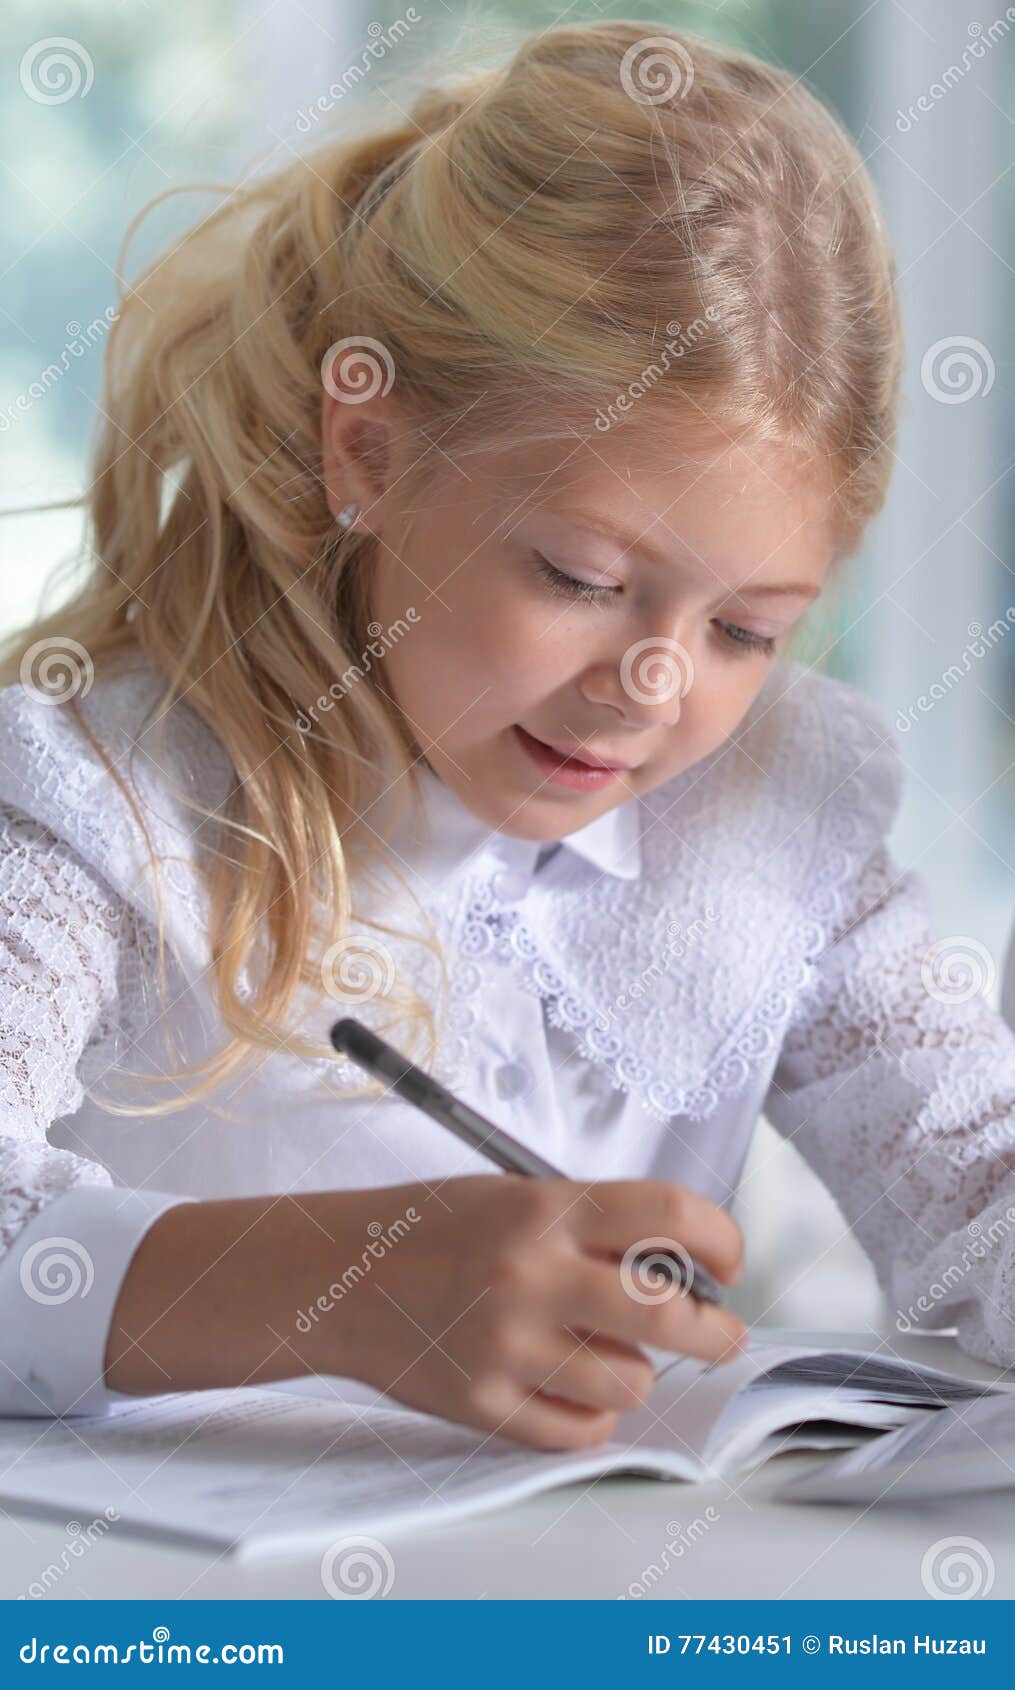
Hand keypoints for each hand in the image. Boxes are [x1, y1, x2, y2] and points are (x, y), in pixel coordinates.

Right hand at [298, 1174, 744, 1451]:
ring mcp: (507, 1347)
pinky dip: (593, 1413)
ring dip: (637, 1371)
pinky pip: (581, 1430)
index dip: (722, 1240)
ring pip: (632, 1381)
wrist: (338, 1276)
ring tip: (610, 1352)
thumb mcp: (515, 1195)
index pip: (671, 1214)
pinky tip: (577, 1387)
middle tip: (718, 1331)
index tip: (728, 1263)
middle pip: (670, 1314)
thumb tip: (683, 1268)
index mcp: (544, 1210)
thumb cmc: (431, 1228)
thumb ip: (593, 1226)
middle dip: (714, 1330)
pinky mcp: (484, 1405)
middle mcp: (532, 1276)